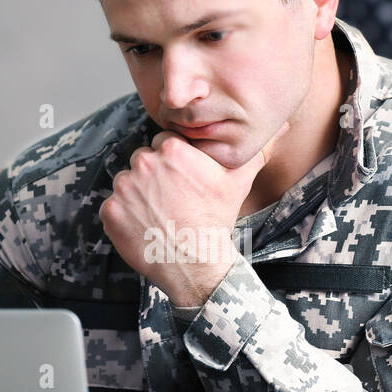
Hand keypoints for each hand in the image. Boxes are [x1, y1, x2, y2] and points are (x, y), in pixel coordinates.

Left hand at [99, 121, 288, 304]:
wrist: (196, 265)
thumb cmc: (216, 222)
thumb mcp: (239, 182)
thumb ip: (255, 149)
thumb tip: (282, 126)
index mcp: (172, 149)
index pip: (163, 144)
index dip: (174, 164)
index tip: (182, 184)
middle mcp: (144, 163)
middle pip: (143, 161)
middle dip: (153, 178)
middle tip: (171, 202)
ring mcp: (123, 189)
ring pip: (127, 183)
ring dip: (138, 196)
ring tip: (159, 215)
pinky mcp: (110, 212)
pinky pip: (113, 207)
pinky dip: (125, 216)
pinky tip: (145, 227)